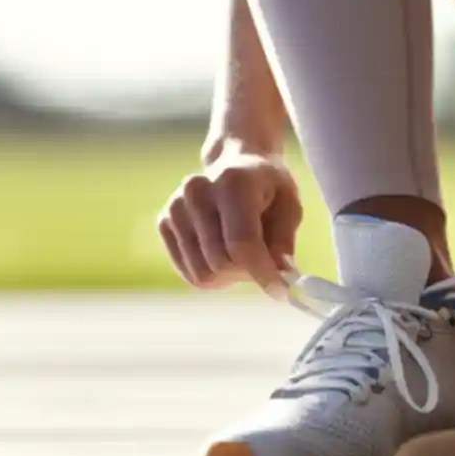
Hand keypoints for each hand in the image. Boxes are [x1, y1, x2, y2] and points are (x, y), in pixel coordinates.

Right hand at [157, 143, 301, 297]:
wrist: (235, 164)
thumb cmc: (267, 188)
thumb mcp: (290, 206)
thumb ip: (283, 241)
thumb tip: (278, 274)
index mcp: (233, 182)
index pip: (242, 243)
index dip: (262, 273)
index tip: (281, 292)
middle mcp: (197, 191)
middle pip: (221, 262)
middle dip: (248, 272)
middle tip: (263, 261)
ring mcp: (176, 207)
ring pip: (203, 274)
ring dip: (229, 276)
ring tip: (242, 254)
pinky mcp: (164, 222)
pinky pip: (189, 273)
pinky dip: (211, 274)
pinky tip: (222, 251)